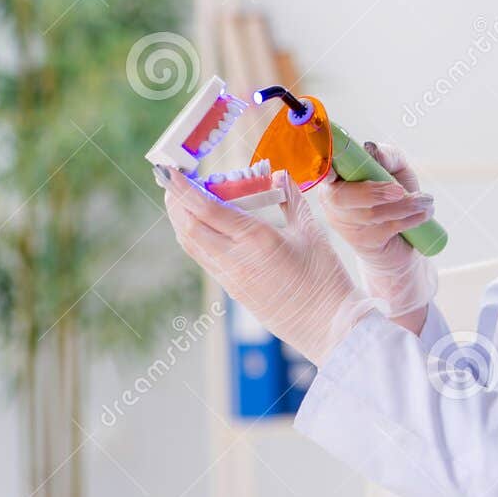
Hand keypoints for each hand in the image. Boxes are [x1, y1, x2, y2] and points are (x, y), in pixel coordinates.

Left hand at [163, 169, 369, 363]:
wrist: (327, 325)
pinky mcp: (232, 289)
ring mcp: (230, 277)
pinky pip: (204, 258)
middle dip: (175, 200)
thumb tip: (280, 175)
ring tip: (184, 199)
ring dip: (182, 219)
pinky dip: (196, 236)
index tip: (170, 171)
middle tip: (174, 181)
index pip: (206, 209)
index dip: (183, 189)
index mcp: (256, 239)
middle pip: (189, 226)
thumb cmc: (325, 279)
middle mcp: (235, 258)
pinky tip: (203, 225)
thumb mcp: (311, 231)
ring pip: (191, 244)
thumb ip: (291, 199)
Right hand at [317, 141, 436, 317]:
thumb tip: (374, 151)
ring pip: (370, 214)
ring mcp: (346, 225)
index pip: (321, 171)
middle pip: (342, 198)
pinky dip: (410, 219)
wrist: (403, 236)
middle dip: (372, 193)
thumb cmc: (393, 193)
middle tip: (400, 191)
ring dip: (404, 206)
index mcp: (335, 177)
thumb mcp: (393, 169)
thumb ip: (386, 155)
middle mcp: (332, 201)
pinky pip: (386, 228)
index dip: (323, 171)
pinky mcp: (364, 242)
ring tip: (426, 200)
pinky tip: (424, 213)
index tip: (331, 173)